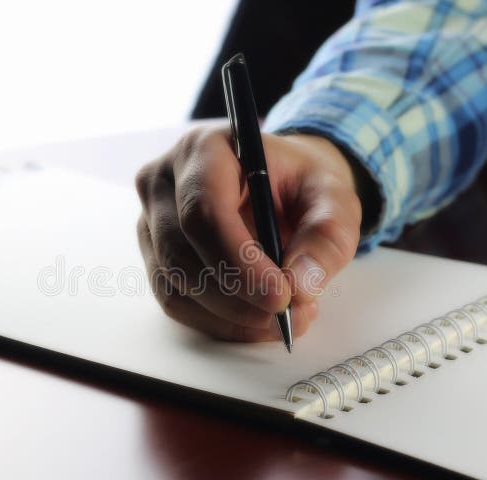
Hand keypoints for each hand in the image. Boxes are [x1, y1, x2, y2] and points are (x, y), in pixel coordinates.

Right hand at [135, 126, 360, 341]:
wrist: (281, 185)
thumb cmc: (300, 184)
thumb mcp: (335, 198)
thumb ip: (327, 236)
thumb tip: (301, 285)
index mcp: (204, 150)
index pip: (203, 212)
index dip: (239, 262)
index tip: (281, 296)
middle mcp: (163, 182)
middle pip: (182, 255)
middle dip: (238, 299)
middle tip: (291, 316)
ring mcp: (151, 222)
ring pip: (176, 286)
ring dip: (231, 317)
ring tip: (284, 318)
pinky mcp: (155, 256)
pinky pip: (177, 302)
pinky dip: (219, 322)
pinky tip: (257, 319)